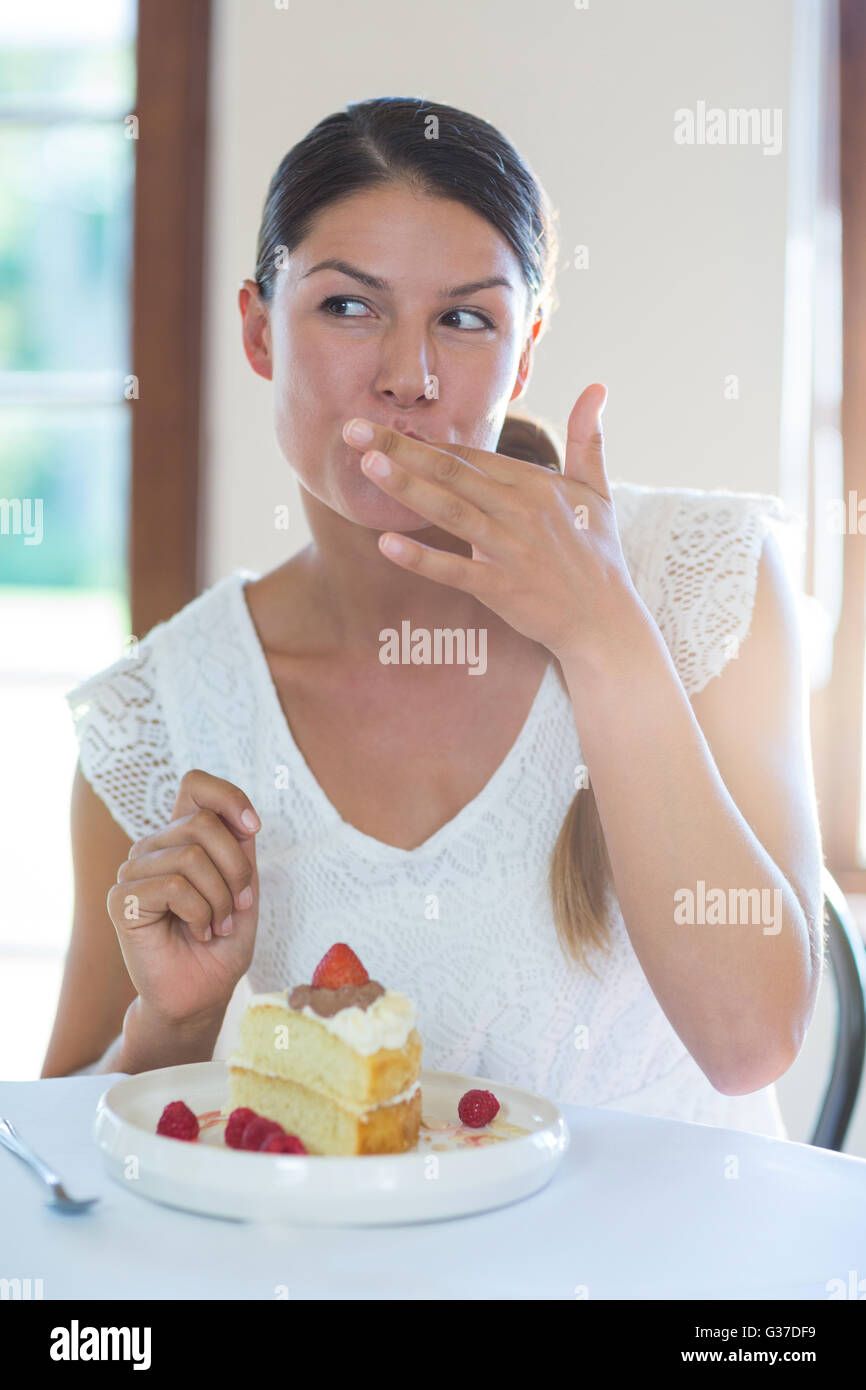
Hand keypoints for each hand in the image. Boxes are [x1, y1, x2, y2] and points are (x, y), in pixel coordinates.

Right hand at [107, 769, 260, 1025]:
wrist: (200, 994)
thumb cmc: (222, 943)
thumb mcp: (244, 890)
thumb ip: (240, 852)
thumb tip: (241, 822)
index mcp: (183, 837)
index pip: (195, 785)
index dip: (228, 796)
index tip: (253, 828)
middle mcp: (155, 847)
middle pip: (203, 823)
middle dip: (236, 869)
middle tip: (238, 906)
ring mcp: (134, 871)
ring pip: (191, 857)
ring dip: (219, 899)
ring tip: (217, 925)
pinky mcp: (123, 900)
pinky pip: (174, 886)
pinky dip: (200, 914)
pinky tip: (198, 932)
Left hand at [342, 383, 637, 661]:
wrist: (605, 620)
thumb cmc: (598, 554)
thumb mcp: (598, 491)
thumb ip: (589, 439)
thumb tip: (597, 387)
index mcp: (535, 484)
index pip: (471, 456)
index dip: (426, 442)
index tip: (385, 426)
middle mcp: (520, 510)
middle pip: (451, 472)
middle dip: (399, 449)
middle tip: (353, 430)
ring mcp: (509, 549)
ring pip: (450, 511)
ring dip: (406, 487)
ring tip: (368, 465)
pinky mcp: (501, 588)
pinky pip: (454, 570)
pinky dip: (421, 558)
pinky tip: (386, 544)